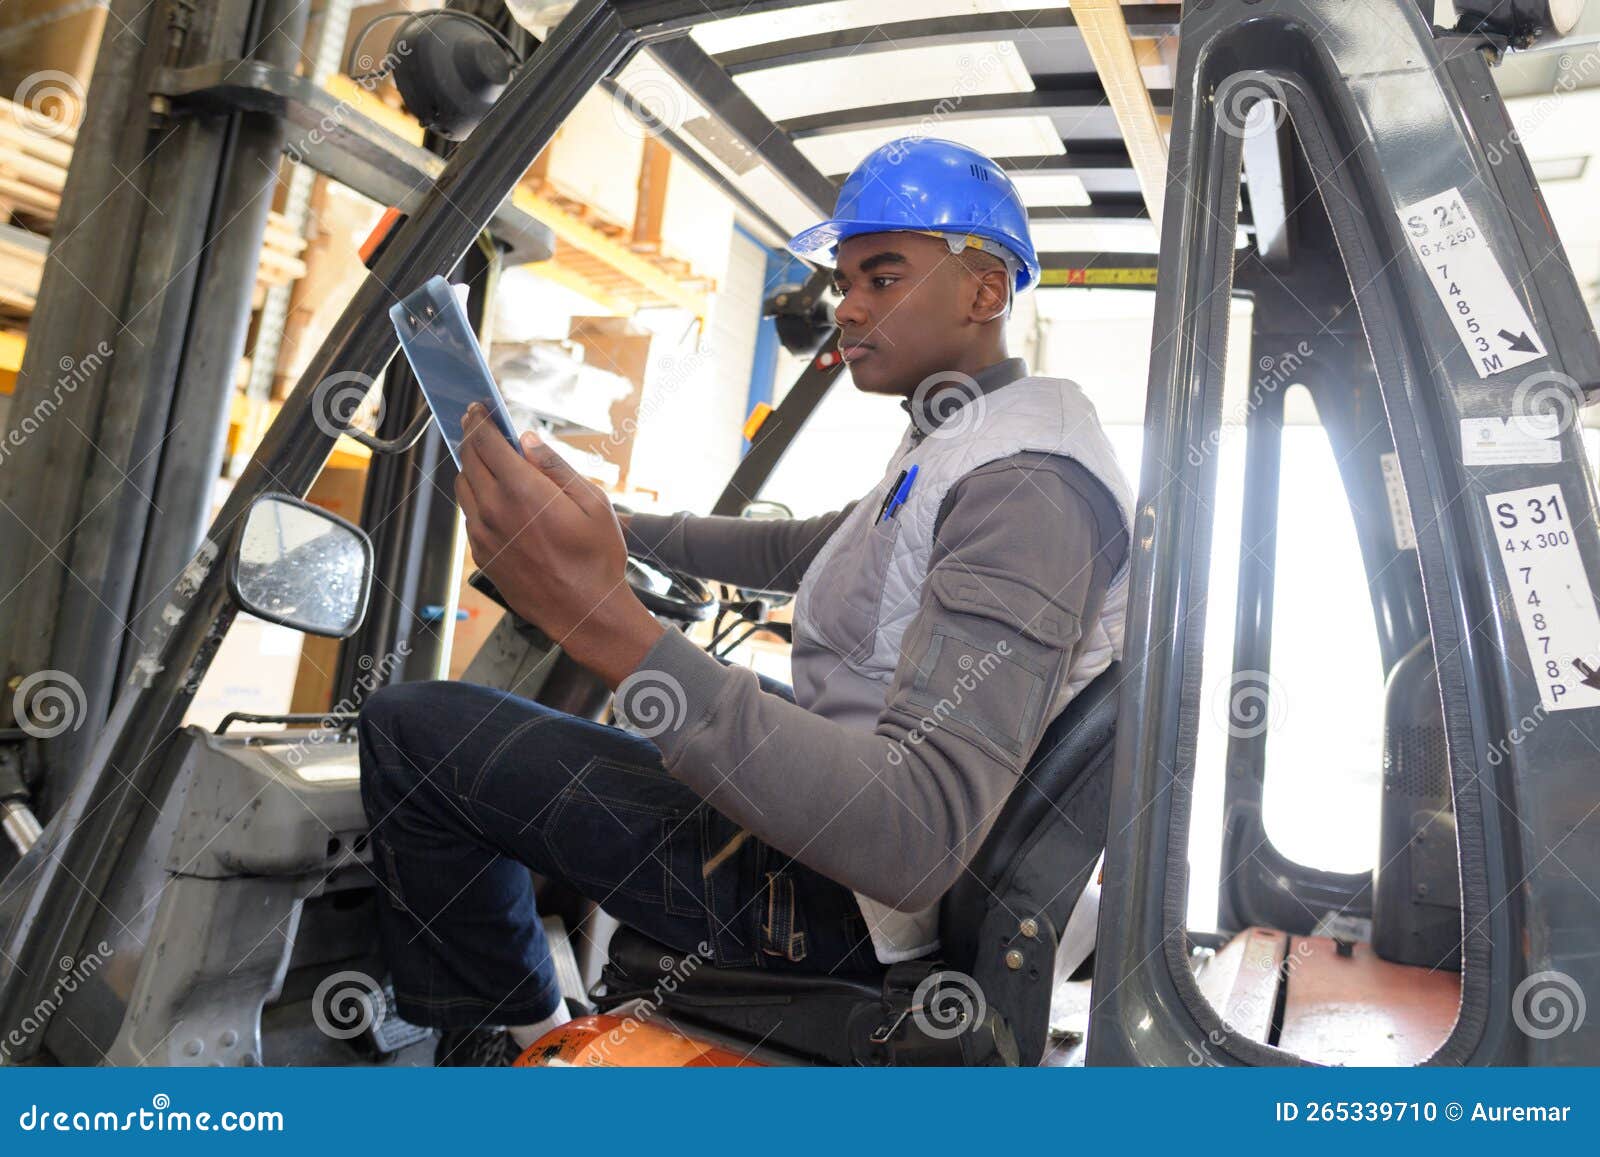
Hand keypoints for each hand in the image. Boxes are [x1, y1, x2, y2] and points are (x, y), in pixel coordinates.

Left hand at [454, 404, 663, 686]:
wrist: (584, 613)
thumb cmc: (597, 559)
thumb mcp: (593, 504)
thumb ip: (555, 467)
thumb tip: (527, 440)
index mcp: (521, 492)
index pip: (485, 442)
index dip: (478, 419)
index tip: (477, 408)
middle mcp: (494, 510)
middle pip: (468, 459)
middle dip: (471, 436)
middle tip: (477, 423)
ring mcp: (483, 535)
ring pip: (463, 486)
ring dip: (472, 466)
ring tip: (490, 459)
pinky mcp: (482, 554)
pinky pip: (470, 514)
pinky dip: (477, 497)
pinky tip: (497, 496)